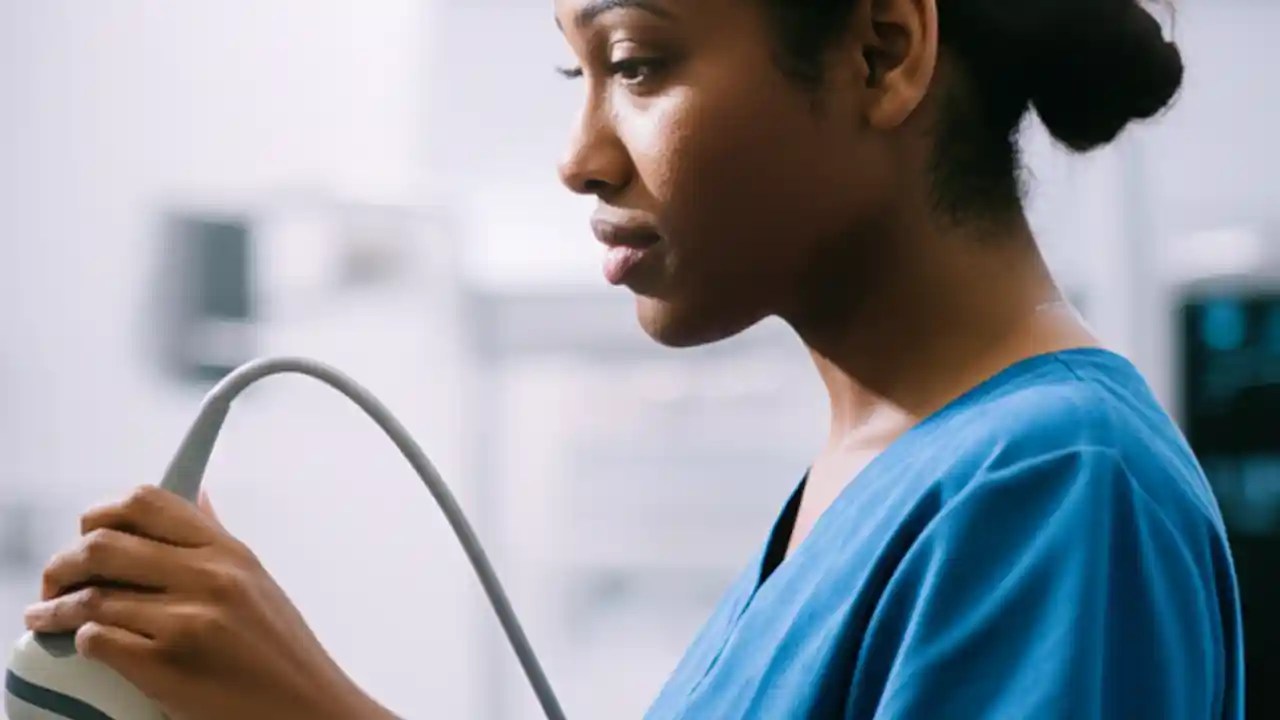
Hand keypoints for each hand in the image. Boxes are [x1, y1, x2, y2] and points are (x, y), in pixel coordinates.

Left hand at [23, 485, 394, 719]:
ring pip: (91, 596)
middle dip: (63, 564)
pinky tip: (83, 646)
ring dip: (55, 609)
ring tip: (45, 617)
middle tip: (54, 584)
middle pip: (102, 544)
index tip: (86, 535)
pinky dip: (82, 642)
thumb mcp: (257, 580)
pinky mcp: (168, 666)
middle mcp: (208, 577)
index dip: (101, 514)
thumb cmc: (281, 650)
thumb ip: (219, 538)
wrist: (306, 706)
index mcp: (227, 551)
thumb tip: (197, 498)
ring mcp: (186, 621)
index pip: (145, 502)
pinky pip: (99, 640)